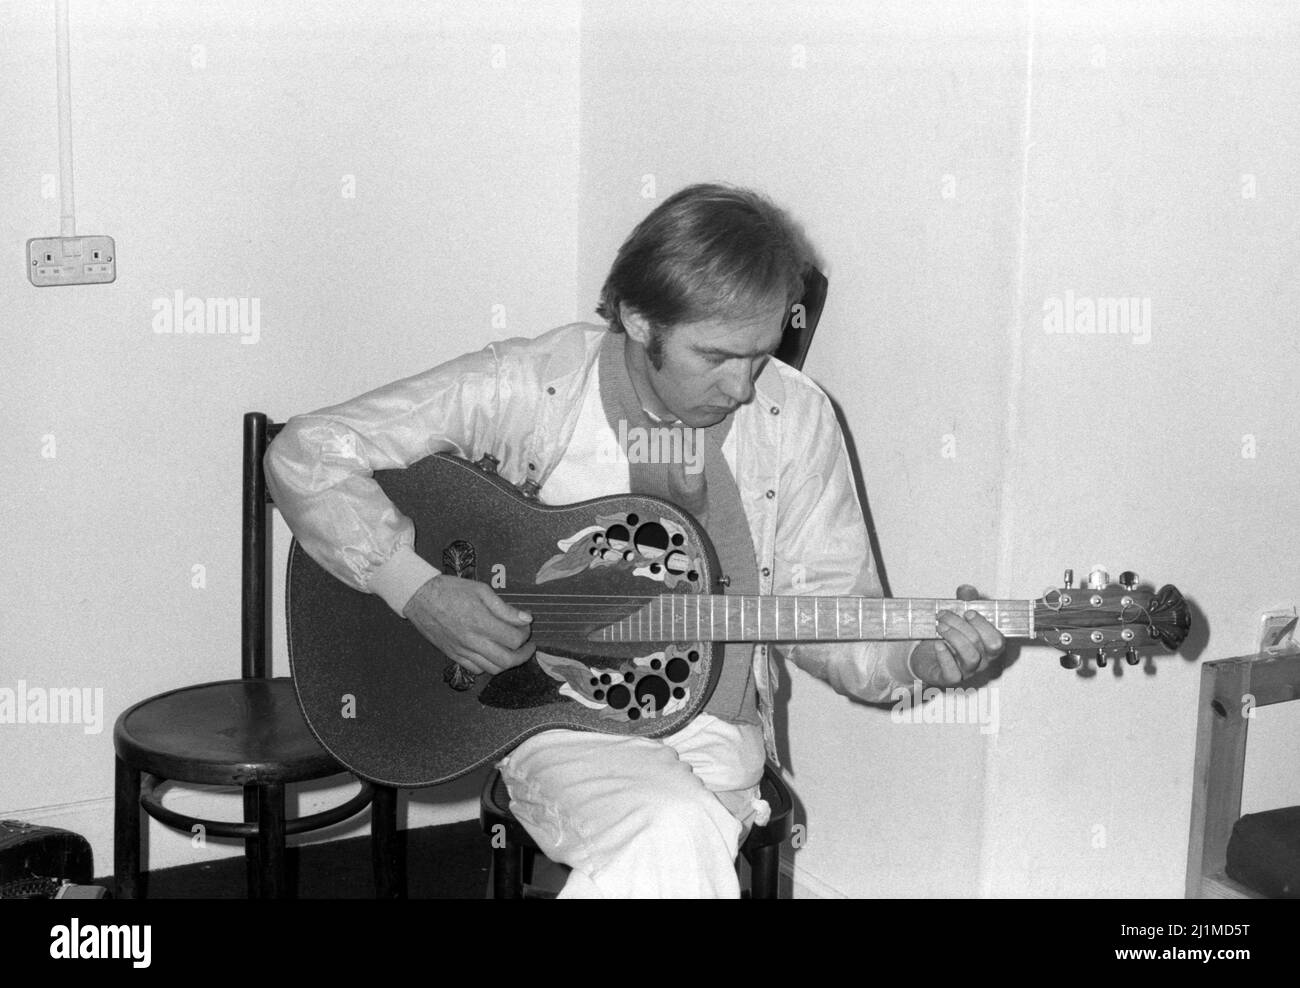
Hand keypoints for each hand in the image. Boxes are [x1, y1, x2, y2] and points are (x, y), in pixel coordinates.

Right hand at [402, 575, 533, 674]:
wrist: (420, 597)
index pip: (514, 639)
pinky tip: (492, 652)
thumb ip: (505, 608)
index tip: (525, 626)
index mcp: (480, 622)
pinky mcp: (453, 655)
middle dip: (523, 654)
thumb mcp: (481, 590)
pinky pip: (476, 670)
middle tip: (527, 645)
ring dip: (508, 662)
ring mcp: (461, 651)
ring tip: (512, 650)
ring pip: (493, 669)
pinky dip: (489, 665)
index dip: (525, 634)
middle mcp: (472, 641)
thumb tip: (526, 619)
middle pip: (507, 660)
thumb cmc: (451, 590)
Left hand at [907, 584, 1004, 686]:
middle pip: (982, 644)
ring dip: (954, 637)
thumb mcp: (958, 615)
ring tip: (939, 626)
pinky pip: (953, 673)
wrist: (926, 656)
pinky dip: (945, 656)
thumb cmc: (949, 635)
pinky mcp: (949, 679)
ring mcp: (967, 671)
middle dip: (962, 625)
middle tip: (943, 614)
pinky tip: (937, 644)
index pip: (997, 640)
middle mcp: (982, 661)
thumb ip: (965, 601)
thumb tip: (967, 589)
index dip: (984, 625)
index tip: (967, 611)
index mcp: (988, 646)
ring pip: (970, 656)